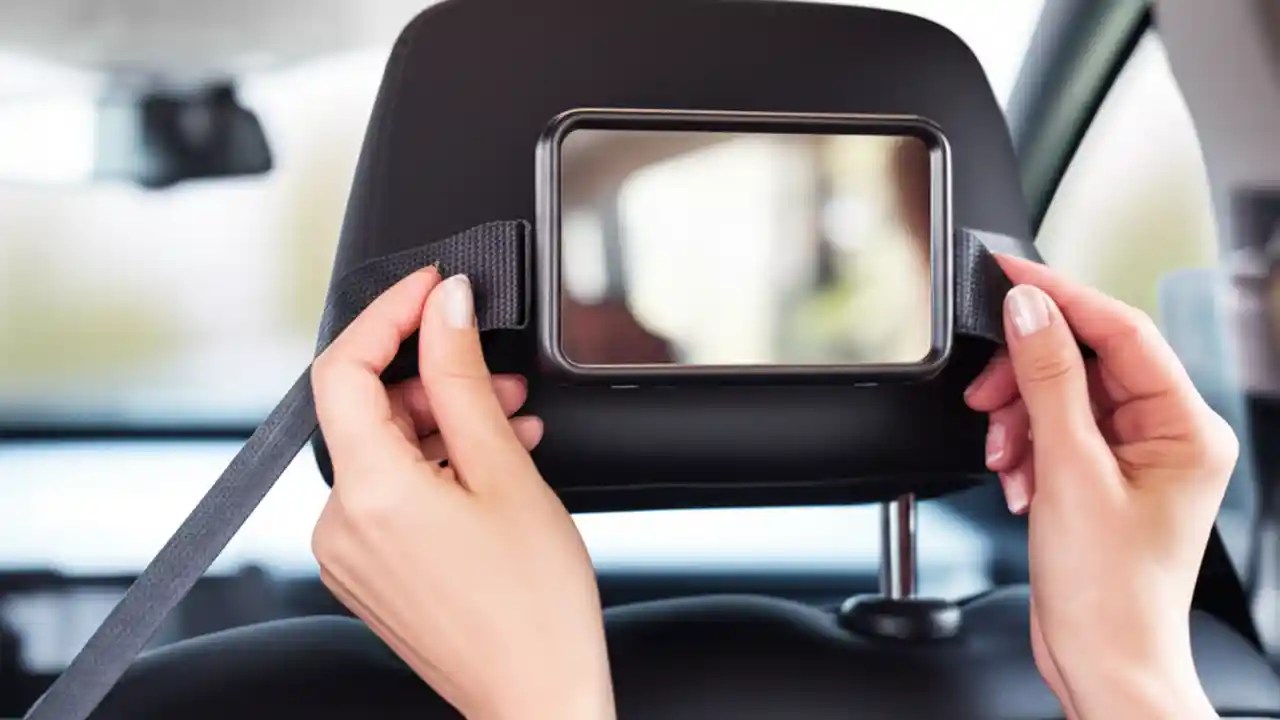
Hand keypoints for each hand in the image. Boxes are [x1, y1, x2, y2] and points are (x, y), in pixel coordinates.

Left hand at [310, 267, 614, 719]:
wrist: (536, 696)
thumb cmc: (534, 606)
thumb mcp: (507, 472)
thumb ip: (463, 379)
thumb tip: (445, 309)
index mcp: (369, 494)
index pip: (343, 370)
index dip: (388, 316)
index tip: (431, 290)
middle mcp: (341, 523)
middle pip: (366, 410)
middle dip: (432, 378)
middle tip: (497, 373)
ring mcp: (349, 551)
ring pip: (383, 450)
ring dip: (442, 422)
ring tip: (510, 422)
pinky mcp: (367, 569)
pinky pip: (389, 491)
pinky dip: (435, 464)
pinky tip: (490, 463)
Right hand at [965, 255, 1235, 719]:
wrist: (1102, 662)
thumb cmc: (1111, 592)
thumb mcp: (1070, 472)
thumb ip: (1048, 381)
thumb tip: (1031, 310)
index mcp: (1187, 427)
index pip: (1123, 330)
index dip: (1062, 295)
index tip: (1010, 274)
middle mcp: (1168, 435)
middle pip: (1087, 361)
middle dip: (1028, 376)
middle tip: (987, 392)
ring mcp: (1135, 457)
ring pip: (1064, 396)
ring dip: (1020, 418)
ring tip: (1004, 456)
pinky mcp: (1103, 477)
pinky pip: (1056, 430)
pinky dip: (1025, 446)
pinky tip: (1016, 478)